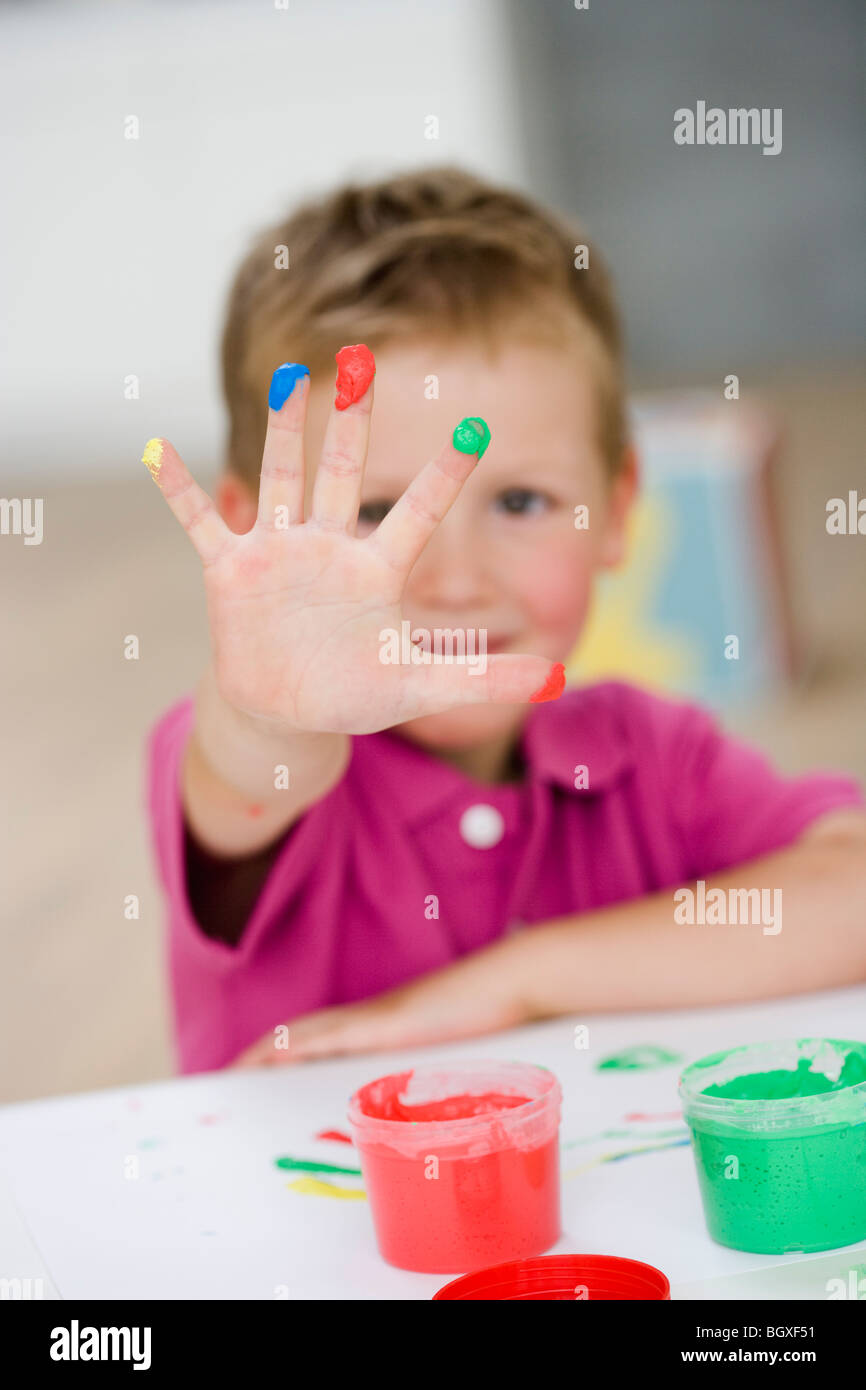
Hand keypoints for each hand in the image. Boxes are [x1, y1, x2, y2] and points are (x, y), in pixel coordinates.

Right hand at [144, 352, 555, 734]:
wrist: (291, 709)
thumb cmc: (356, 692)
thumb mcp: (422, 688)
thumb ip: (487, 679)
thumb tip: (560, 678)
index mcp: (378, 570)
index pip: (418, 513)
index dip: (445, 475)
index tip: (477, 430)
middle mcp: (330, 547)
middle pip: (342, 474)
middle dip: (350, 422)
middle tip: (360, 361)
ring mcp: (280, 553)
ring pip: (281, 482)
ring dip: (278, 434)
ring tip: (283, 379)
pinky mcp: (233, 571)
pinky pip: (202, 522)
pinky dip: (180, 489)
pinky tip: (157, 447)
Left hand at [229, 936, 533, 1065]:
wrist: (513, 979)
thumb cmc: (494, 1016)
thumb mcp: (459, 1056)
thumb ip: (439, 1078)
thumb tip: (436, 1115)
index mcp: (384, 1029)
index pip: (323, 1040)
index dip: (288, 1055)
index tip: (257, 1075)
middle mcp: (371, 1020)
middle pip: (303, 1036)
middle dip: (264, 1056)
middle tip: (230, 1081)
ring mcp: (376, 1019)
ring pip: (308, 1035)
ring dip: (270, 1052)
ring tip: (237, 1073)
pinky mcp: (386, 1023)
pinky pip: (331, 1036)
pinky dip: (298, 1047)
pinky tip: (275, 1059)